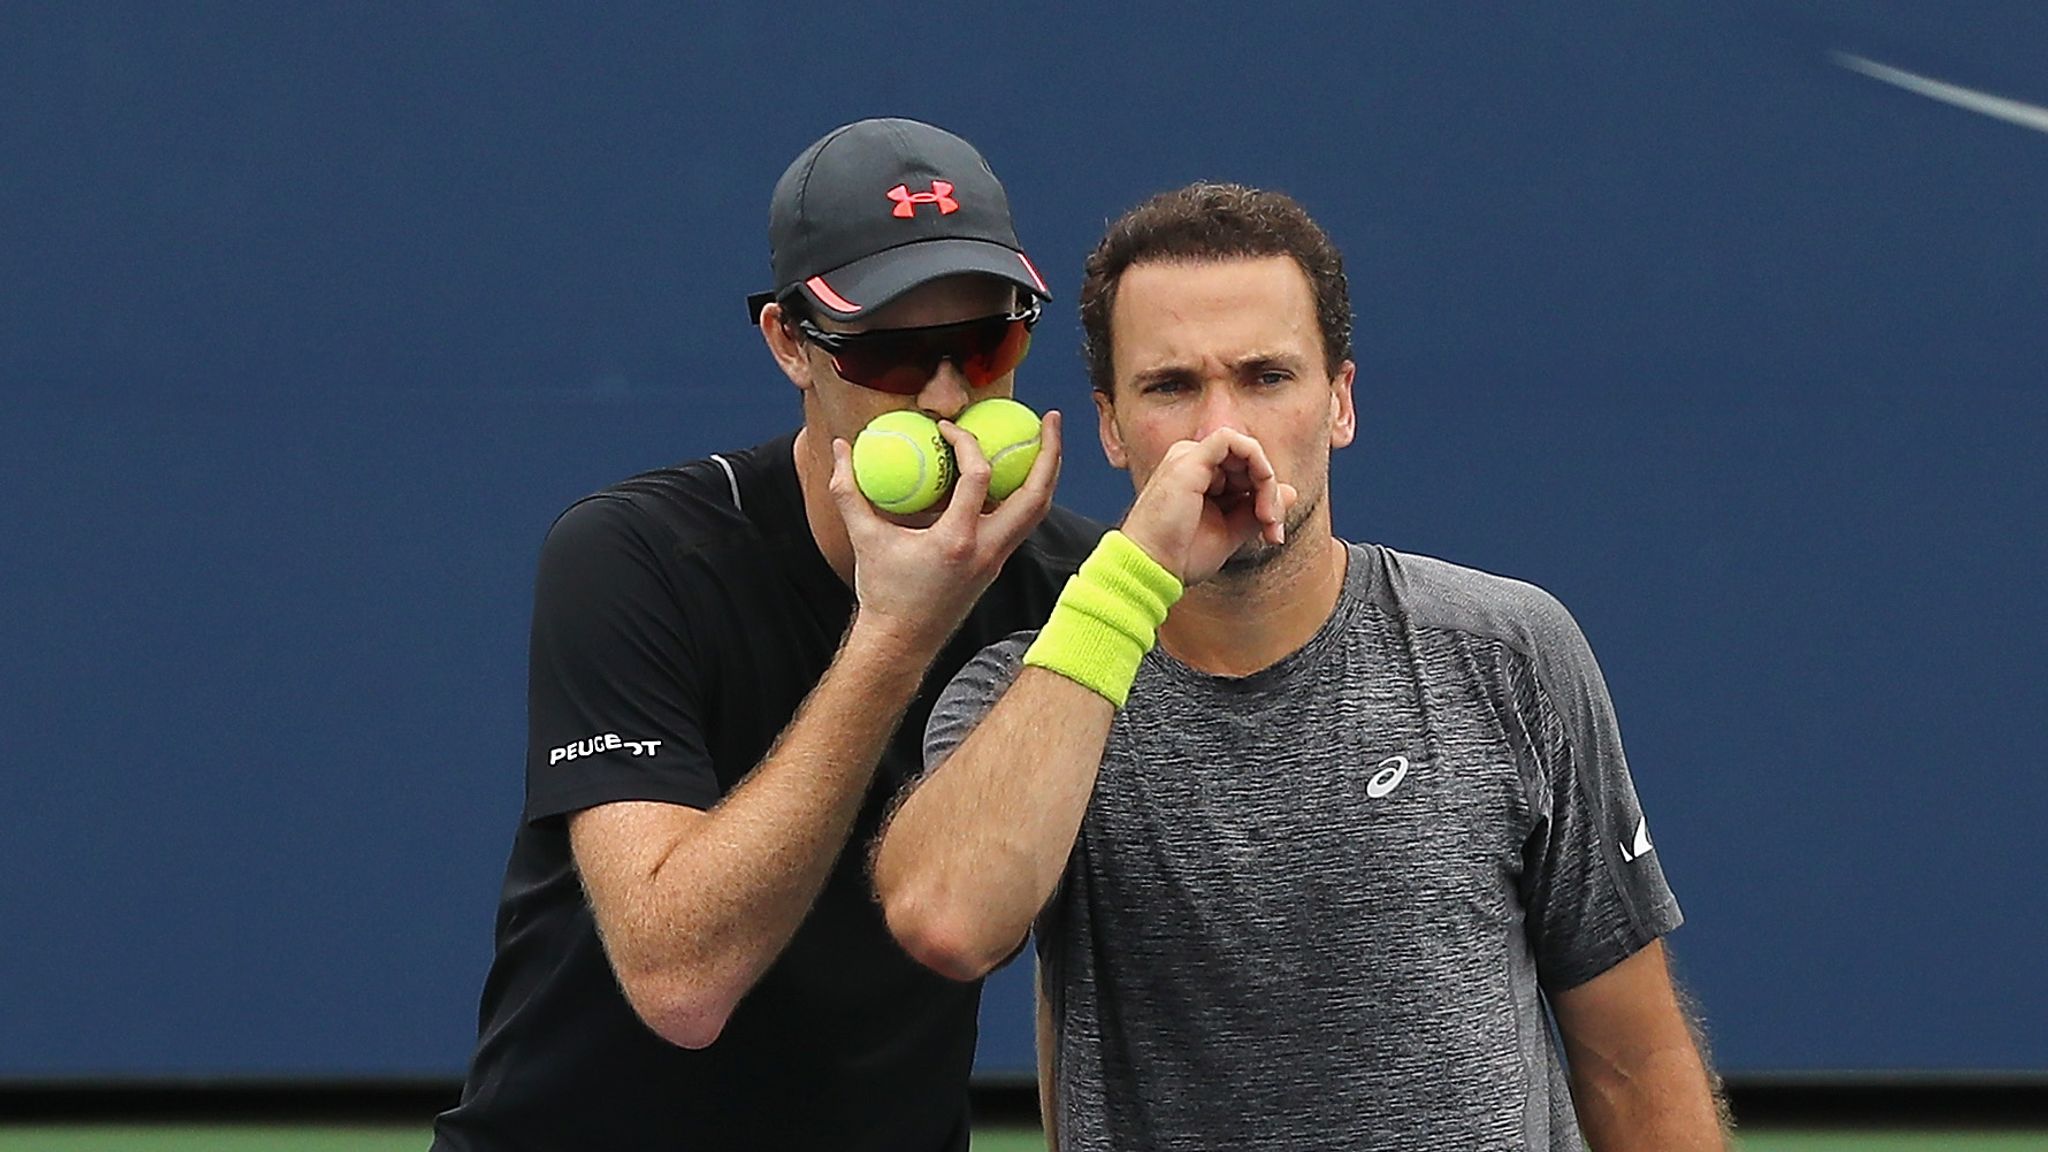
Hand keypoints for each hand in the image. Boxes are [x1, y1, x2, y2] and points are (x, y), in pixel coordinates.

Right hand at [828, 410, 1063, 651]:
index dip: (966, 442)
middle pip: (1037, 496)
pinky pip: (1020, 523)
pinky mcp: (996, 565)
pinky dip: (1023, 494)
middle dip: (1050, 452)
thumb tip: (840, 447)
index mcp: (957, 541)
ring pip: (1037, 511)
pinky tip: (1012, 473)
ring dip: (1045, 473)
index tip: (947, 427)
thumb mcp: (864, 538)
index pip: (978, 477)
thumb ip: (849, 490)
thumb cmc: (882, 592)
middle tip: (1051, 417)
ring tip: (1044, 440)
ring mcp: (997, 560)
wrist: (902, 641)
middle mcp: (988, 551)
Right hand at [1117, 429, 1296, 584]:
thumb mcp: (1230, 532)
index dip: (1267, 499)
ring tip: (1267, 519)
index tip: (1272, 534)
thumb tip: (1291, 492)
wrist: (1151, 567)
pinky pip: (1236, 442)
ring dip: (1268, 485)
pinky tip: (1260, 496)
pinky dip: (1258, 465)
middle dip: (1271, 495)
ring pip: (1248, 452)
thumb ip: (1257, 510)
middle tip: (1273, 528)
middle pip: (1250, 462)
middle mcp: (1192, 461)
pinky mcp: (1192, 457)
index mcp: (1198, 476)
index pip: (1246, 472)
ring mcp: (1189, 456)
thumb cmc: (1180, 555)